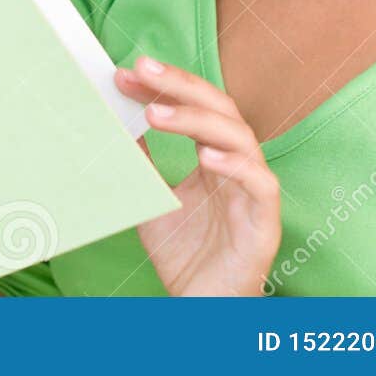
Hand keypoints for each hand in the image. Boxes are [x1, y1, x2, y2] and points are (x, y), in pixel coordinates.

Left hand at [115, 57, 280, 295]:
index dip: (163, 85)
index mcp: (213, 156)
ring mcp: (253, 192)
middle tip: (142, 68)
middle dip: (180, 84)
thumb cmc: (184, 254)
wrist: (202, 308)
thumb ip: (139, 164)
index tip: (124, 74)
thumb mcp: (150, 199)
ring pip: (240, 137)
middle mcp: (237, 165)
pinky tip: (206, 157)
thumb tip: (109, 124)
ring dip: (197, 119)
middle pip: (219, 108)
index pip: (194, 105)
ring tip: (156, 112)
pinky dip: (237, 166)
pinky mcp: (265, 224)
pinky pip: (261, 185)